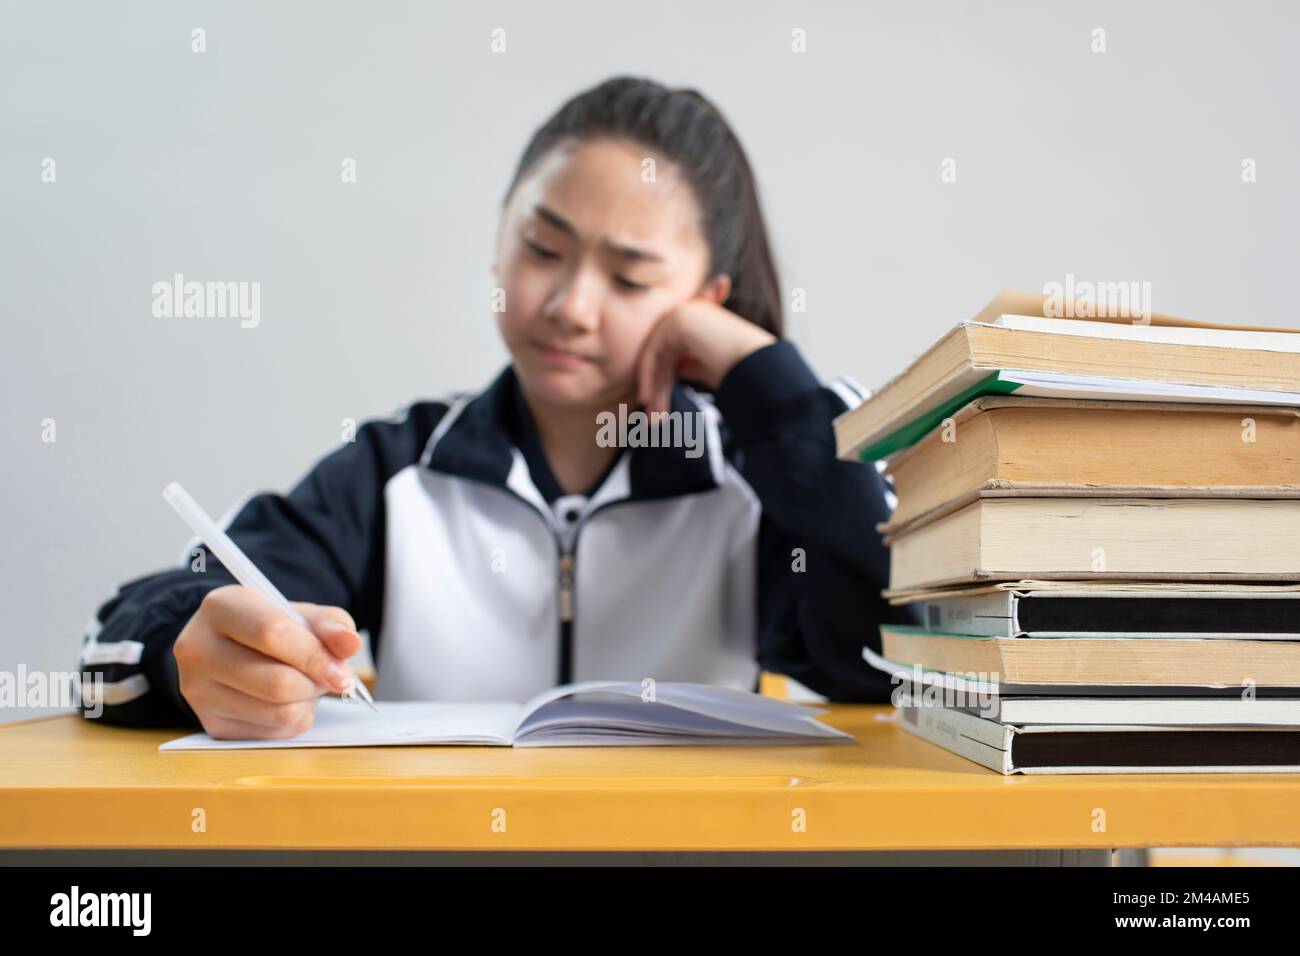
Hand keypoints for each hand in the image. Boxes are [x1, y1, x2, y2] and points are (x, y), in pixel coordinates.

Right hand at [173, 584, 362, 739]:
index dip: (315, 655)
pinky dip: (294, 719)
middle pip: (277, 682)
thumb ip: (331, 624)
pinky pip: (273, 732)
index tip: (343, 672)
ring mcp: (198, 691)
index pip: (272, 634)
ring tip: (304, 682)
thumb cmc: (270, 626)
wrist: (229, 648)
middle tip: (328, 676)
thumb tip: (350, 644)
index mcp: (220, 607)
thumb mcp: (301, 613)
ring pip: (278, 712)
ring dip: (308, 702)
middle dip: (316, 683)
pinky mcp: (211, 723)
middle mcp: (198, 649)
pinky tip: (286, 700)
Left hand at [636, 298, 775, 415]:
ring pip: (657, 357)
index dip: (662, 383)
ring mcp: (684, 314)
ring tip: (652, 418)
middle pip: (664, 357)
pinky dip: (648, 376)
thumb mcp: (708, 368)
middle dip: (657, 389)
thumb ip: (689, 364)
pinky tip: (646, 399)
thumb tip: (672, 371)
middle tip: (653, 418)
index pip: (672, 354)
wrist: (759, 365)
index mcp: (700, 322)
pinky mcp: (678, 322)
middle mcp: (691, 313)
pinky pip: (654, 352)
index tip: (660, 411)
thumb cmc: (744, 370)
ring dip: (652, 388)